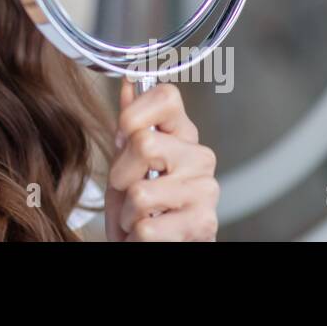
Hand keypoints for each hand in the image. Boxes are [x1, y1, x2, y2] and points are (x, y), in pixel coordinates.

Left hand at [105, 77, 218, 240]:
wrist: (161, 243)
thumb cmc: (145, 203)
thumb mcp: (127, 161)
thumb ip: (129, 124)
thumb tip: (129, 82)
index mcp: (182, 133)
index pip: (166, 96)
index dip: (133, 114)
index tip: (123, 137)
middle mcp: (199, 156)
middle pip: (144, 142)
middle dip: (120, 174)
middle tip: (128, 189)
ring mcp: (206, 190)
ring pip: (140, 192)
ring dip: (126, 213)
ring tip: (138, 215)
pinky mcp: (204, 223)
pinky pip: (147, 227)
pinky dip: (135, 235)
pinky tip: (148, 233)